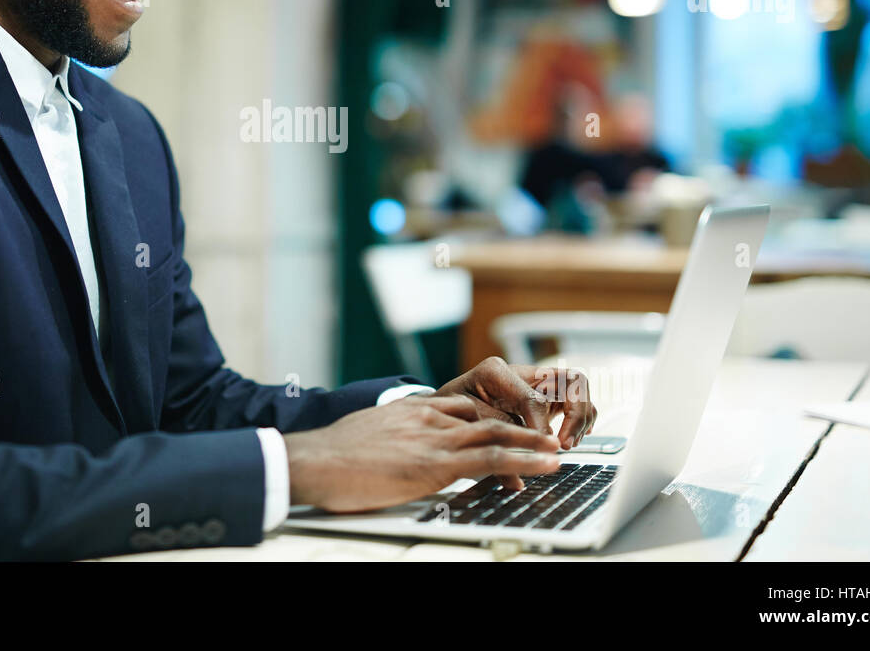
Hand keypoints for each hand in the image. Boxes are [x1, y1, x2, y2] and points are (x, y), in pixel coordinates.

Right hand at [284, 394, 560, 512]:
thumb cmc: (331, 456)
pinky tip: (546, 464)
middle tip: (549, 435)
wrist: (309, 461)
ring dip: (534, 440)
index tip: (515, 427)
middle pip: (488, 413)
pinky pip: (490, 458)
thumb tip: (398, 456)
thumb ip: (394, 440)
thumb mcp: (370, 437)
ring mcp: (432, 437)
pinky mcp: (433, 463)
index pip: (466, 406)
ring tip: (560, 448)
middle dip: (522, 424)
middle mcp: (428, 416)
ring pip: (497, 432)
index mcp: (413, 410)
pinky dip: (525, 459)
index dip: (496, 418)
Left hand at [435, 356, 597, 449]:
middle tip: (565, 444)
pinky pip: (575, 400)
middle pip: (570, 380)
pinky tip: (573, 437)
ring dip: (581, 417)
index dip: (540, 427)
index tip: (541, 450)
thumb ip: (493, 448)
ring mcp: (535, 381)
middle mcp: (520, 372)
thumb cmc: (452, 415)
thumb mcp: (466, 429)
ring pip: (578, 387)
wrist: (444, 409)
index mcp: (494, 372)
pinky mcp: (544, 395)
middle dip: (576, 413)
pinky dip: (581, 417)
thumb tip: (518, 474)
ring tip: (569, 444)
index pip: (532, 398)